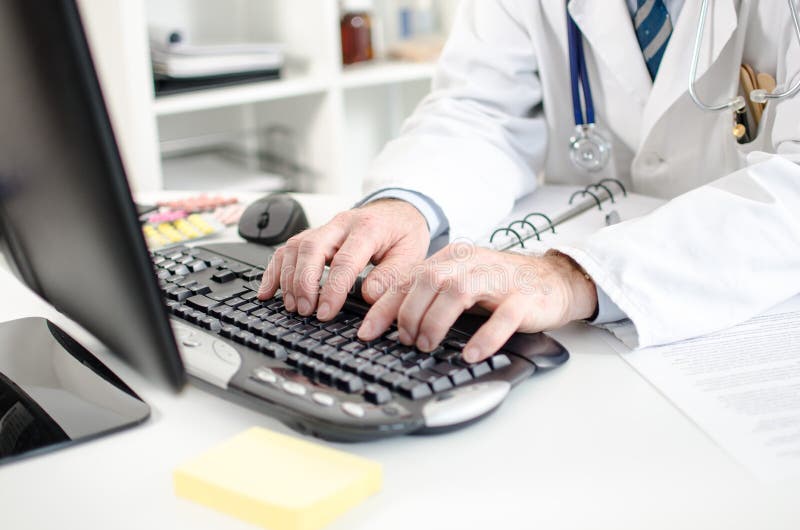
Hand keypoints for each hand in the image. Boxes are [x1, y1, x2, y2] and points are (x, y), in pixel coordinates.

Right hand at [257, 199, 429, 319]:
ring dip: (289, 279)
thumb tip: (369, 297)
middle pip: (311, 248)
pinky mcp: (314, 235)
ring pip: (295, 247)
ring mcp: (325, 228)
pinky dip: (274, 270)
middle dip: (303, 282)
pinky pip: (287, 249)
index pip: (345, 260)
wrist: (399, 211)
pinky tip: (268, 291)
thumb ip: (391, 276)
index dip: (332, 289)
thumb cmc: (403, 233)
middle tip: (305, 310)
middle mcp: (341, 224)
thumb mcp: (410, 255)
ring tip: (292, 306)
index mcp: (368, 228)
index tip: (326, 312)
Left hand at [357, 245, 597, 361]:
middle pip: (428, 281)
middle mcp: (472, 263)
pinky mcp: (524, 299)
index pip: (409, 278)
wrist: (555, 279)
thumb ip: (431, 294)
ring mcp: (499, 279)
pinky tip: (471, 354)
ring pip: (458, 292)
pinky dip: (485, 337)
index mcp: (453, 257)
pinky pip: (503, 317)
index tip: (366, 332)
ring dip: (435, 322)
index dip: (384, 306)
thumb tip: (392, 322)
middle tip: (405, 341)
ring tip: (427, 345)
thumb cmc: (502, 285)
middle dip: (409, 314)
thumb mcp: (462, 281)